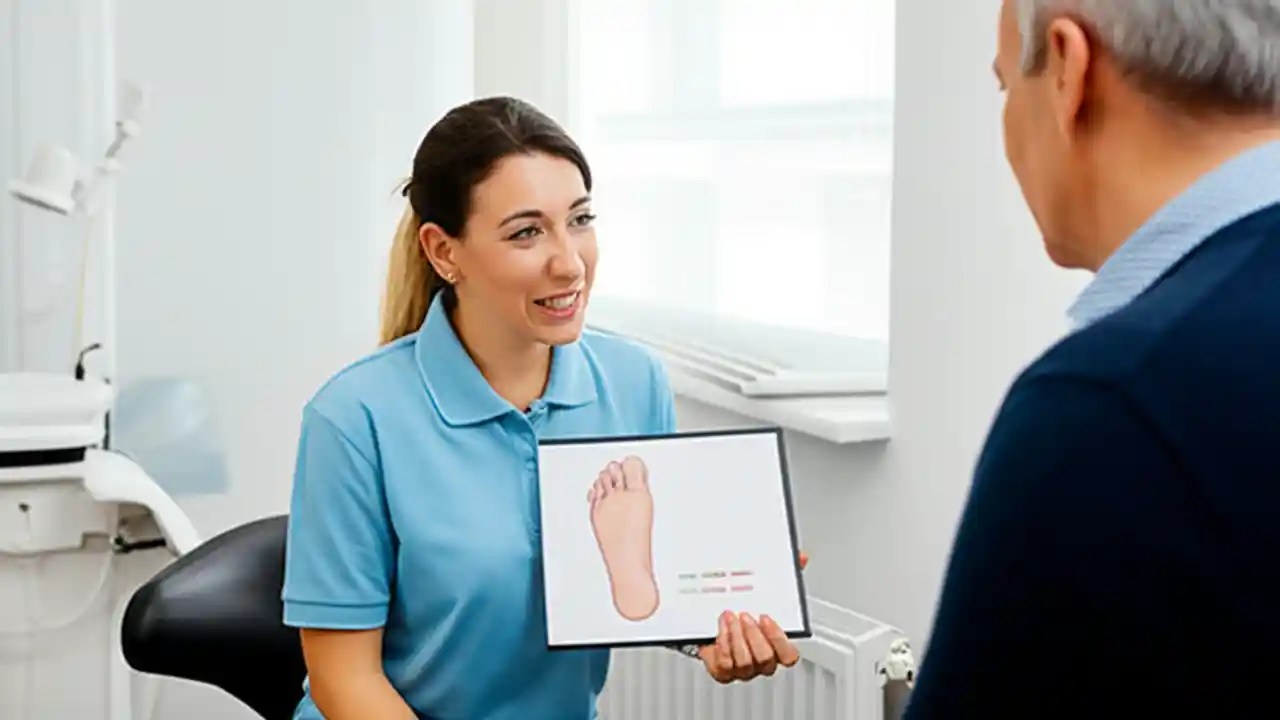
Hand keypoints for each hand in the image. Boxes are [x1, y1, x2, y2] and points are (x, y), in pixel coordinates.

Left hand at [698, 552, 808, 683]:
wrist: (713, 619)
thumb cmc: (744, 608)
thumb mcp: (765, 591)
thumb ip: (786, 577)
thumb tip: (801, 558)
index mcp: (777, 647)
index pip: (789, 655)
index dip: (778, 639)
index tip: (766, 617)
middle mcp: (762, 661)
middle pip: (766, 659)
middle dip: (753, 635)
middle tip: (744, 615)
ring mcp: (743, 668)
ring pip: (745, 663)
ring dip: (735, 637)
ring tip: (729, 616)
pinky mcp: (723, 671)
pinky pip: (725, 666)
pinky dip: (722, 644)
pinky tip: (720, 628)